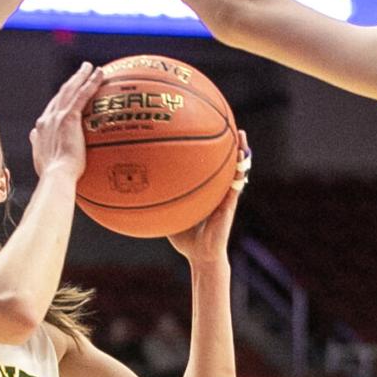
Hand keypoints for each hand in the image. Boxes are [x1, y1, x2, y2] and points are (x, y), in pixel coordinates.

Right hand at [31, 62, 103, 180]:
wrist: (56, 176)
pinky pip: (82, 94)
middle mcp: (48, 118)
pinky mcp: (69, 117)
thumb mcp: (43, 162)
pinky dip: (90, 82)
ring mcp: (58, 116)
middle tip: (80, 72)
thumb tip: (36, 139)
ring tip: (90, 67)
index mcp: (42, 128)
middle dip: (71, 81)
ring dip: (80, 75)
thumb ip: (40, 148)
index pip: (52, 108)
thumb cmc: (53, 176)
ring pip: (70, 89)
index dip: (60, 99)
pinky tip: (100, 73)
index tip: (67, 93)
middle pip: (61, 94)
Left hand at [168, 131, 248, 263]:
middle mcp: (217, 189)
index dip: (206, 148)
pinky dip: (240, 170)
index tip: (202, 128)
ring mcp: (226, 195)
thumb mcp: (168, 215)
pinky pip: (237, 184)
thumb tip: (136, 190)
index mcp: (205, 191)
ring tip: (239, 132)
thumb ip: (158, 202)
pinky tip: (241, 158)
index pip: (207, 165)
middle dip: (224, 141)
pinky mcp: (231, 204)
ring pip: (236, 168)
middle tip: (223, 120)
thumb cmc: (185, 239)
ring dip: (240, 150)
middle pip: (223, 160)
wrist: (201, 256)